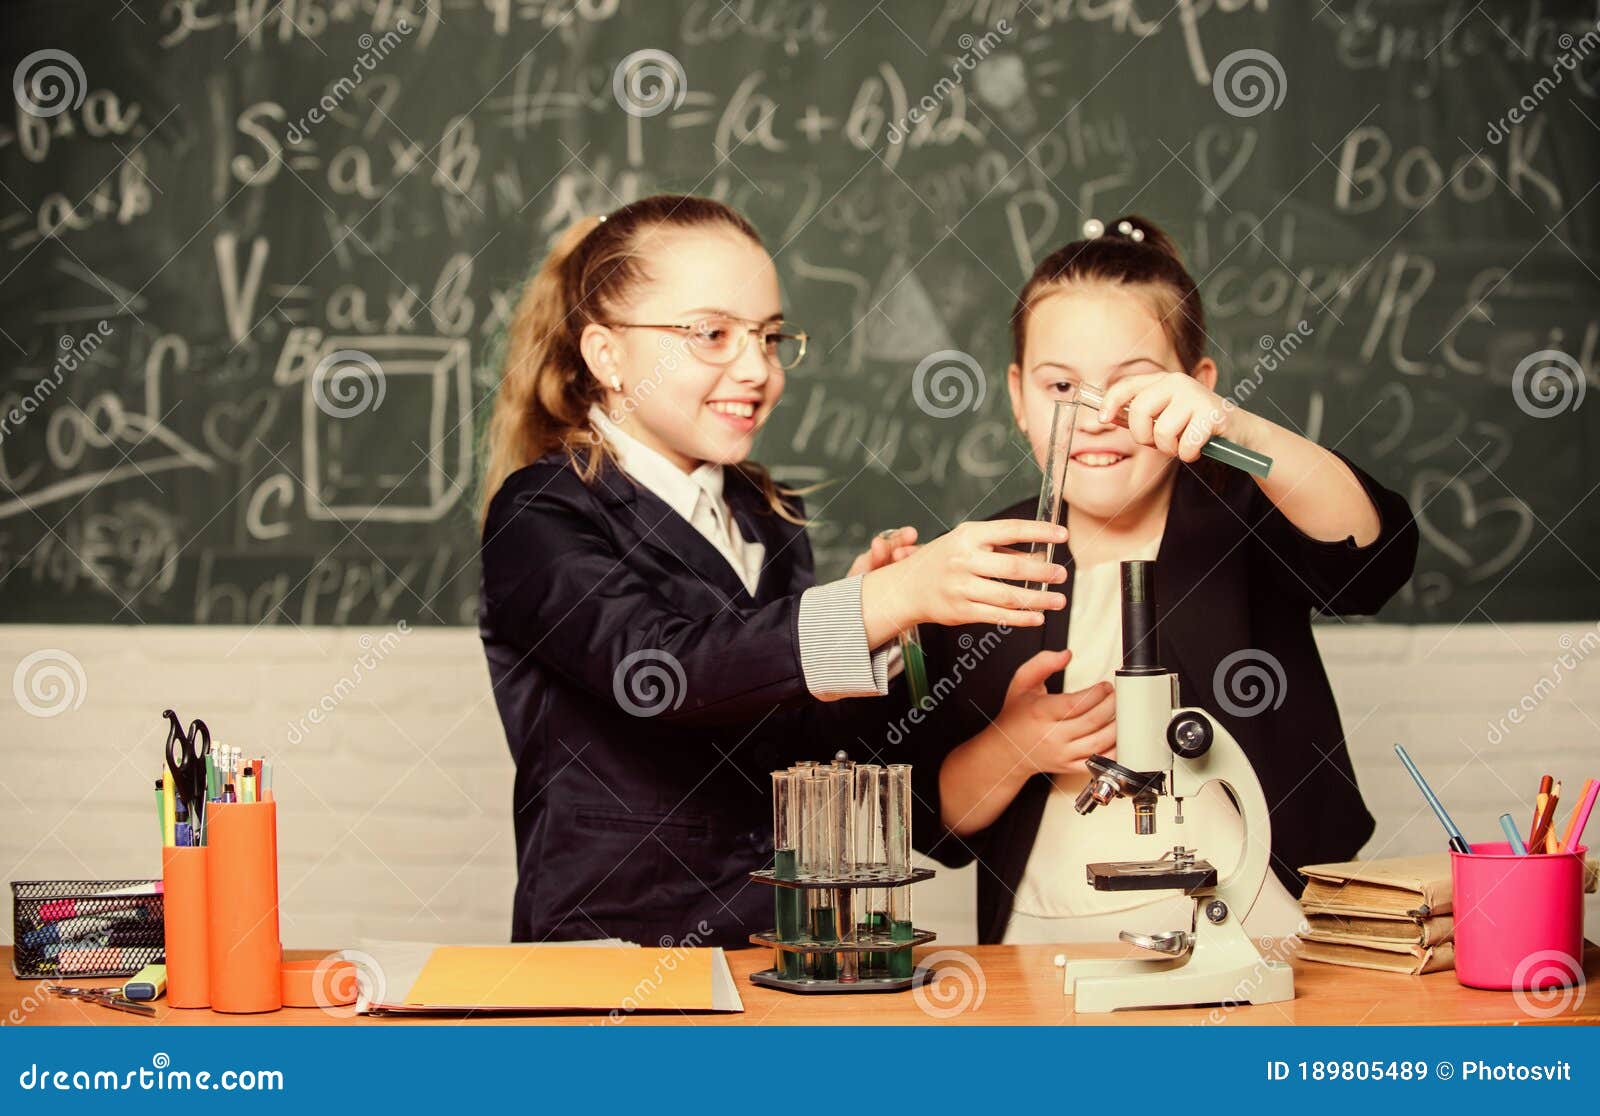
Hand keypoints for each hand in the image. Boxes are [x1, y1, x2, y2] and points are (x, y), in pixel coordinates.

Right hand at [861, 519, 1068, 638]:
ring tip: (1057, 600)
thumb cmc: (943, 561)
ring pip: (1008, 595)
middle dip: (1042, 572)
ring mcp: (961, 586)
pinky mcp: (961, 611)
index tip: (1062, 534)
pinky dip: (1021, 617)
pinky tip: (1037, 617)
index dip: (1040, 531)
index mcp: (968, 536)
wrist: (907, 587)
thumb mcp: (968, 543)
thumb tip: (1040, 554)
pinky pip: (997, 615)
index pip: (1011, 529)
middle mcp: (964, 559)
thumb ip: (1002, 548)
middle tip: (1061, 575)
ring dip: (1038, 599)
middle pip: (1012, 567)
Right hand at [991, 649, 1115, 776]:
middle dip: (1111, 705)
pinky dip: (1115, 751)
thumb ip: (1043, 663)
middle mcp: (1051, 736)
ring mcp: (1062, 754)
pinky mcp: (1070, 766)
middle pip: (1091, 722)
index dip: (1096, 694)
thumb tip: (1066, 655)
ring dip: (1116, 726)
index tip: (1105, 686)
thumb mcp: (1022, 682)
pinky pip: (1099, 762)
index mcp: (1040, 713)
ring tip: (1119, 712)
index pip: (1075, 704)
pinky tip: (1117, 737)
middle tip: (1116, 695)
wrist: (1008, 749)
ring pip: (1099, 743)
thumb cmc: (1016, 715)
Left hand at [1096, 371, 1244, 462]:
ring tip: (1182, 444)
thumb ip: (1140, 415)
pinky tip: (1198, 448)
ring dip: (1170, 449)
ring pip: (1162, 432)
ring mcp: (1195, 395)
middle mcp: (1176, 382)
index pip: (1126, 386)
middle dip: (1144, 436)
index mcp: (1162, 381)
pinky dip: (1189, 454)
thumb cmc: (1195, 426)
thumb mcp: (1165, 416)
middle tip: (1159, 443)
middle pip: (1139, 412)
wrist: (1239, 431)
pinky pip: (1186, 444)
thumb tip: (1105, 418)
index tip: (1101, 420)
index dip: (1109, 402)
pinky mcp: (1212, 412)